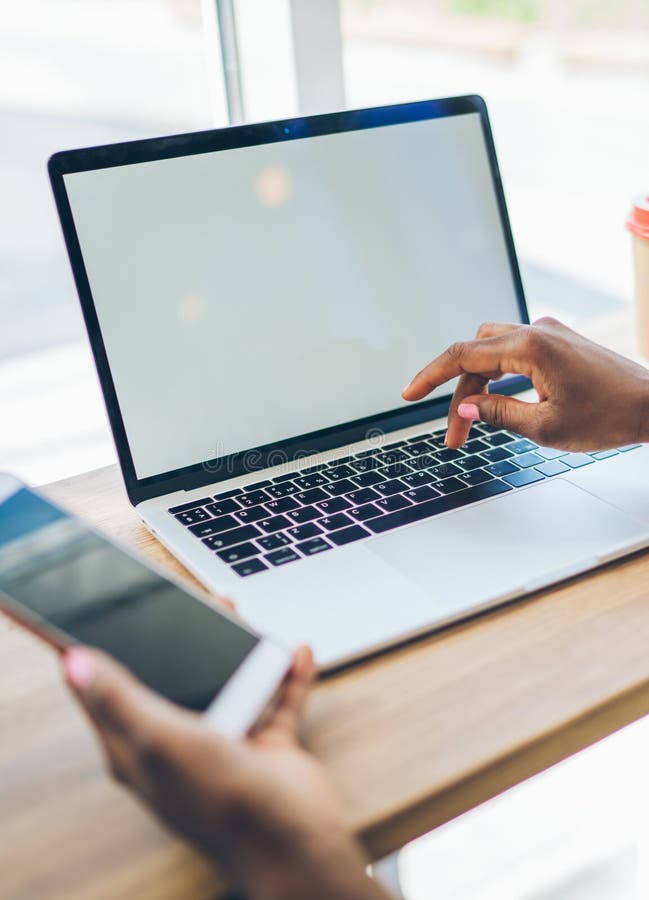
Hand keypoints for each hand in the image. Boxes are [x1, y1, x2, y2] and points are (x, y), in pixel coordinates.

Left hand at [62, 646, 387, 899]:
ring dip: (233, 647)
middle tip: (185, 603)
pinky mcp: (264, 744)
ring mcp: (223, 742)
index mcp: (139, 746)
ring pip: (224, 680)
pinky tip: (294, 652)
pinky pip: (274, 697)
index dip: (94, 658)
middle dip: (178, 638)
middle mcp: (178, 743)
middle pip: (172, 677)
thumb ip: (120, 699)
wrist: (294, 840)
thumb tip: (74, 663)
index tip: (88, 621)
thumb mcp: (160, 740)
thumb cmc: (222, 801)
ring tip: (237, 615)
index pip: (104, 695)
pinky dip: (284, 673)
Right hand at [402, 317, 648, 451]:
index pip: (462, 356)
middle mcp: (537, 331)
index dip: (430, 376)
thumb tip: (467, 406)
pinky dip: (499, 375)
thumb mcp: (545, 427)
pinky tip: (499, 401)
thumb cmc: (609, 417)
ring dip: (478, 384)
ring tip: (474, 423)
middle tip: (455, 436)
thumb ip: (498, 413)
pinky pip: (514, 352)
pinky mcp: (559, 342)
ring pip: (493, 351)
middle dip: (458, 393)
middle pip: (475, 354)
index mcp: (531, 347)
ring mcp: (550, 334)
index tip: (407, 393)